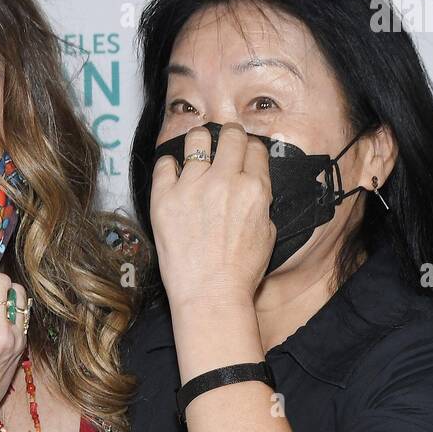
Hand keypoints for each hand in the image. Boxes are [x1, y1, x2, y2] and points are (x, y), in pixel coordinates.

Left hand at [150, 123, 273, 309]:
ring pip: (196, 139)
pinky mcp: (164, 198)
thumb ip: (261, 203)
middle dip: (228, 138)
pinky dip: (169, 167)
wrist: (210, 296)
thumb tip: (253, 186)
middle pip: (230, 135)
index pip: (254, 148)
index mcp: (255, 188)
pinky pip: (164, 164)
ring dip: (199, 144)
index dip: (248, 150)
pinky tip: (173, 176)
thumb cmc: (240, 273)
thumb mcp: (268, 235)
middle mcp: (225, 180)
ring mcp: (192, 187)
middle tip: (221, 149)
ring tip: (196, 155)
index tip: (241, 156)